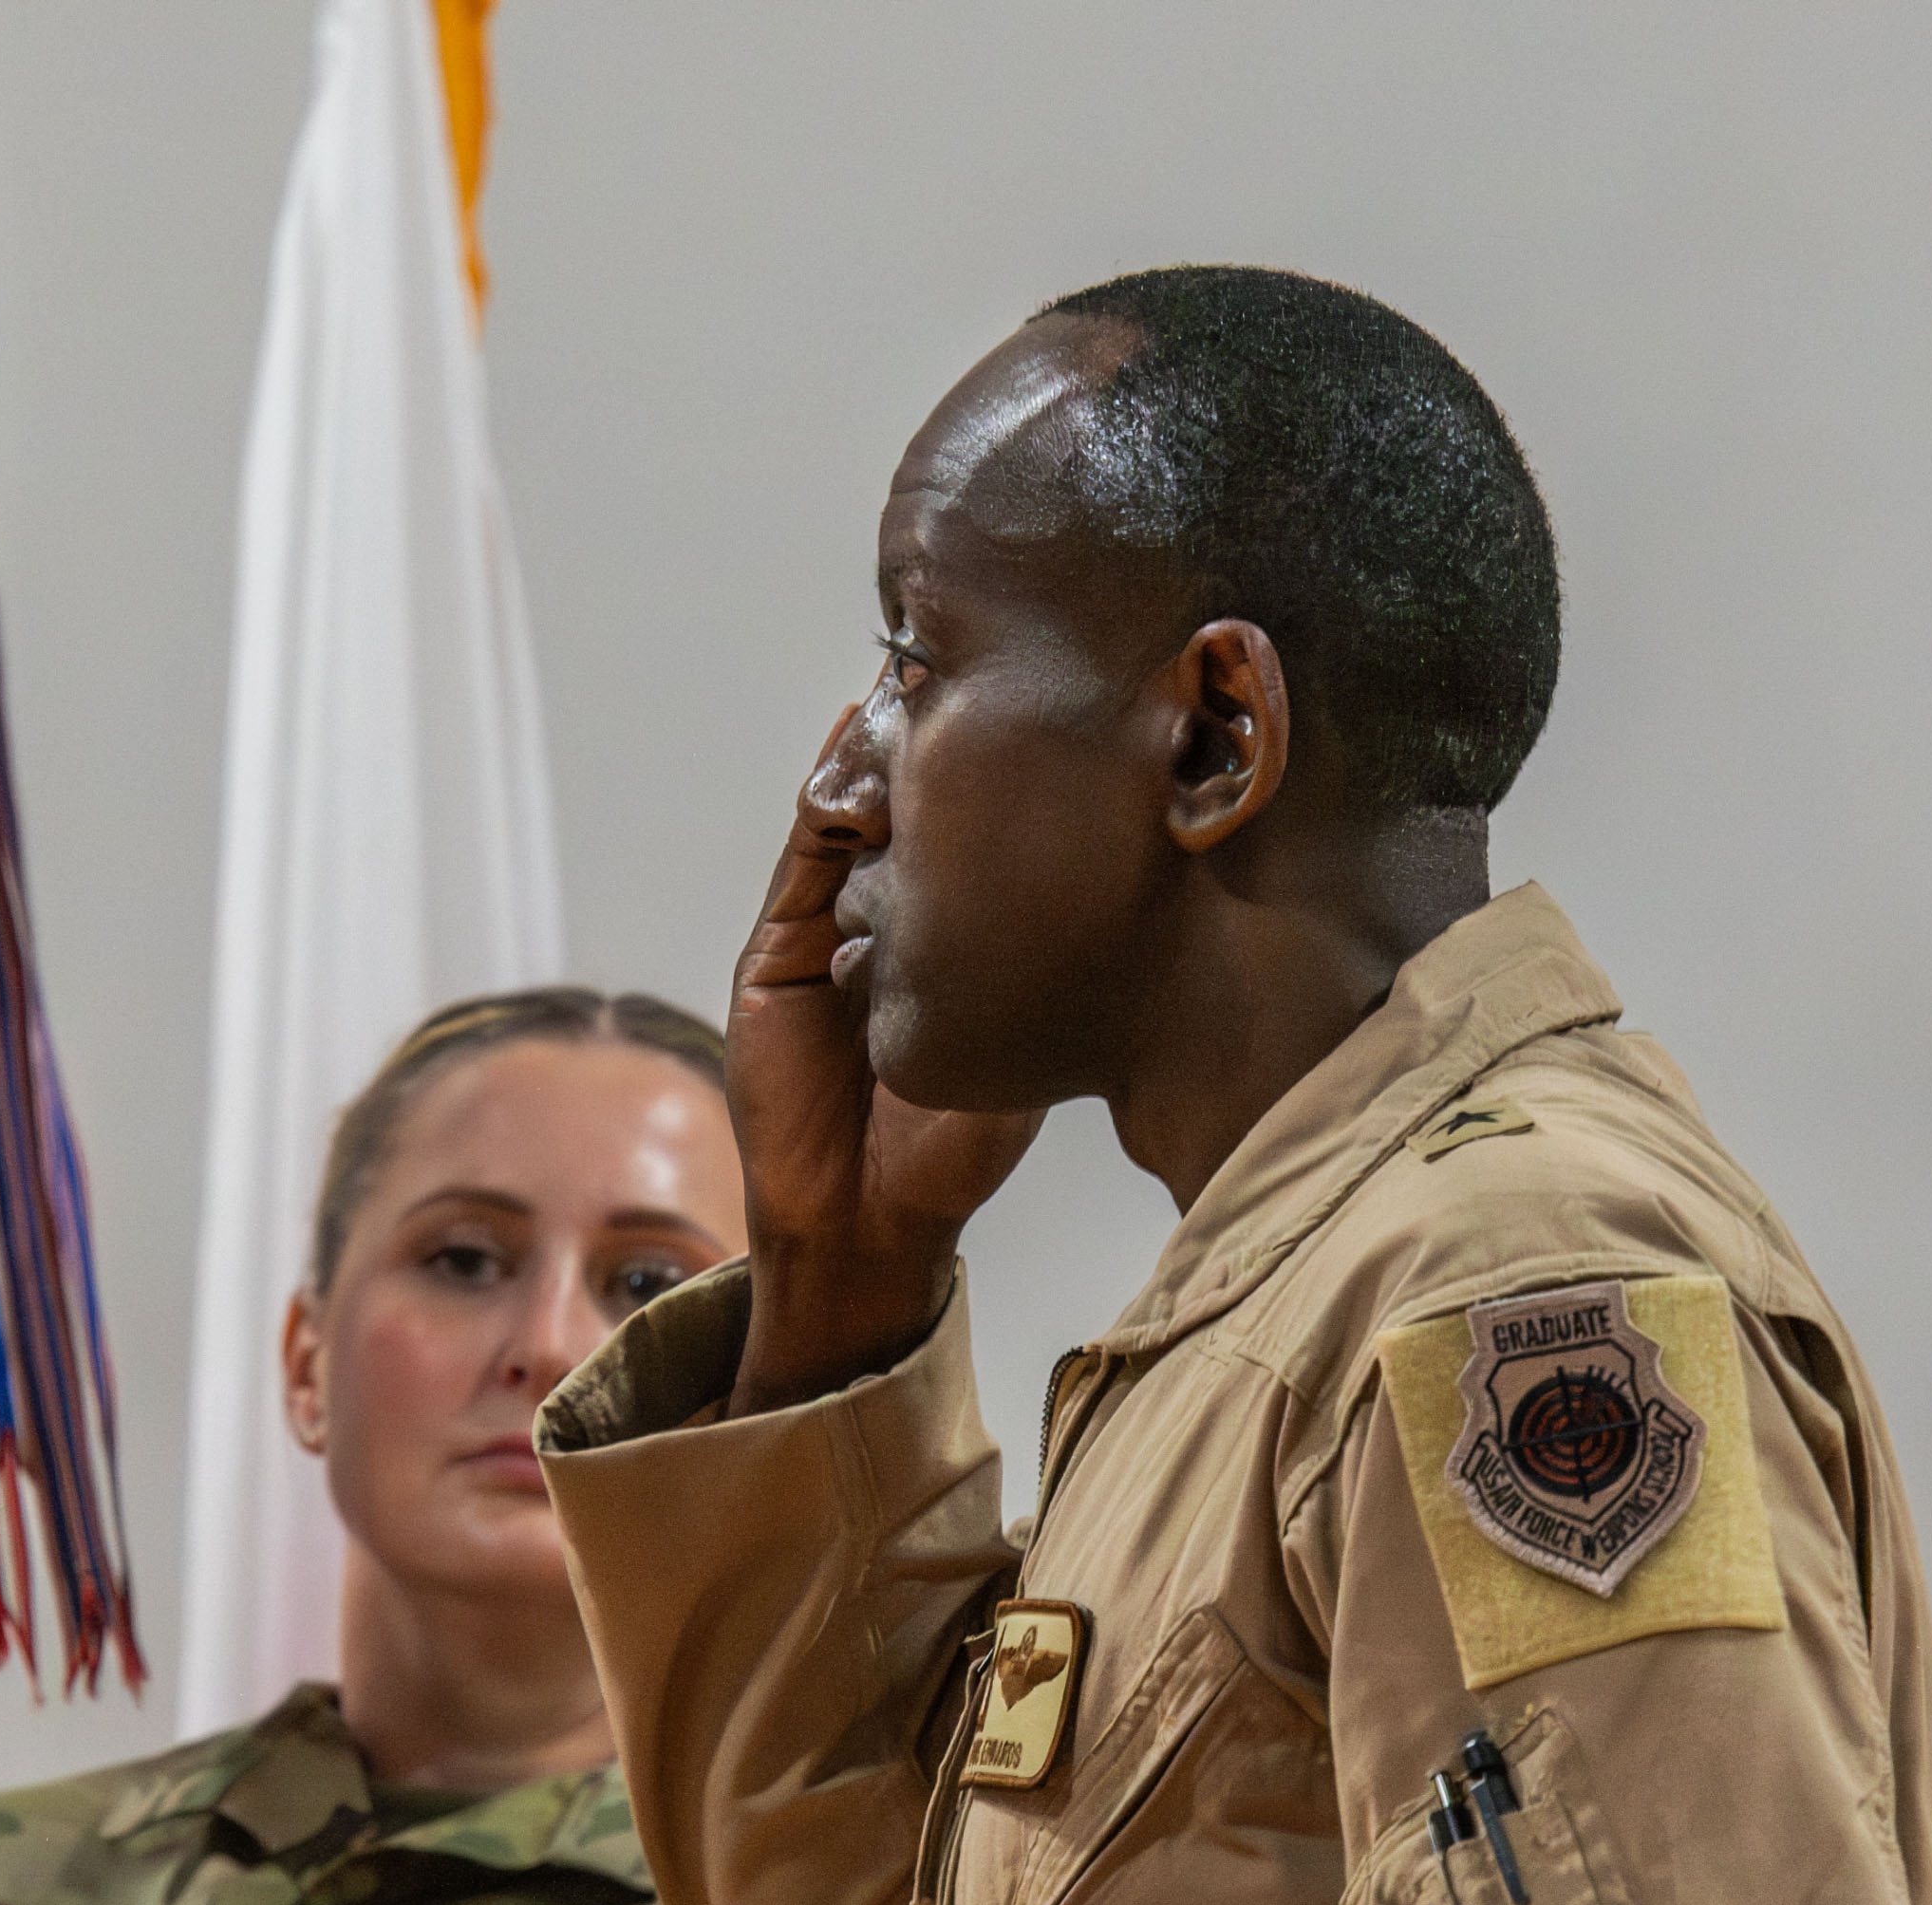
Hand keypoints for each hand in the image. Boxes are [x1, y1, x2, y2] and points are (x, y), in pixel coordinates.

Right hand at [725, 708, 1041, 1413]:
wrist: (873, 1221)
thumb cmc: (959, 1146)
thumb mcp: (1034, 1033)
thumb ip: (1065, 968)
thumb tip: (1156, 892)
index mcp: (956, 932)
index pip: (977, 824)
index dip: (1003, 762)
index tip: (1052, 693)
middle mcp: (890, 914)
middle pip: (912, 797)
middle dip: (937, 728)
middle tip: (977, 656)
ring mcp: (826, 922)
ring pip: (851, 808)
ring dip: (879, 744)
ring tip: (916, 680)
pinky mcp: (775, 945)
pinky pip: (803, 851)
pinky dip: (829, 795)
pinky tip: (858, 739)